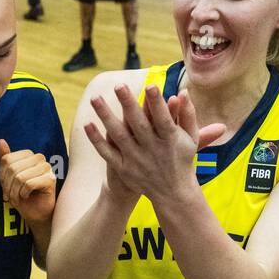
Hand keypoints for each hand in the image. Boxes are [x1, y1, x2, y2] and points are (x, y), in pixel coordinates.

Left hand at [0, 138, 55, 224]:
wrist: (35, 213)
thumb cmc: (22, 195)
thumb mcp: (8, 177)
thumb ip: (5, 159)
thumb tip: (0, 141)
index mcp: (29, 155)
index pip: (7, 160)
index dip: (2, 176)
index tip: (5, 187)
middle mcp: (39, 158)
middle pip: (13, 168)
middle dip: (7, 186)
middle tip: (10, 196)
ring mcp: (47, 168)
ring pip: (20, 177)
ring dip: (15, 192)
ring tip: (17, 198)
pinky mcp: (51, 180)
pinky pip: (29, 184)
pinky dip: (23, 194)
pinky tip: (26, 196)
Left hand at [82, 85, 223, 204]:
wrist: (172, 193)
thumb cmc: (182, 158)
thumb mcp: (191, 138)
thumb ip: (187, 114)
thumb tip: (182, 91)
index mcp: (170, 140)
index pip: (163, 119)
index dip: (157, 103)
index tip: (150, 85)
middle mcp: (152, 150)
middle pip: (138, 124)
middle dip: (129, 104)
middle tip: (118, 85)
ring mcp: (136, 159)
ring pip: (119, 135)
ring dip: (106, 116)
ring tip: (95, 98)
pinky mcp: (124, 168)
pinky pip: (108, 153)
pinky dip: (97, 139)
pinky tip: (87, 124)